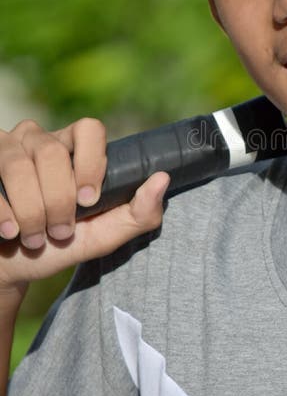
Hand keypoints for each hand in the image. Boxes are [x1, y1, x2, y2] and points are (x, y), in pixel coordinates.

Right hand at [0, 118, 168, 293]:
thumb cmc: (56, 246)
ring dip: (29, 210)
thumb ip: (137, 214)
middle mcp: (40, 139)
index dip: (90, 163)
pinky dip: (3, 213)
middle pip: (52, 153)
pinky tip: (7, 233)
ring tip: (32, 238)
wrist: (8, 266)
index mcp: (74, 149)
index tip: (89, 201)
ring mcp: (6, 147)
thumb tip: (163, 178)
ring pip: (18, 165)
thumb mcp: (101, 237)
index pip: (90, 129)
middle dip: (57, 201)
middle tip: (59, 232)